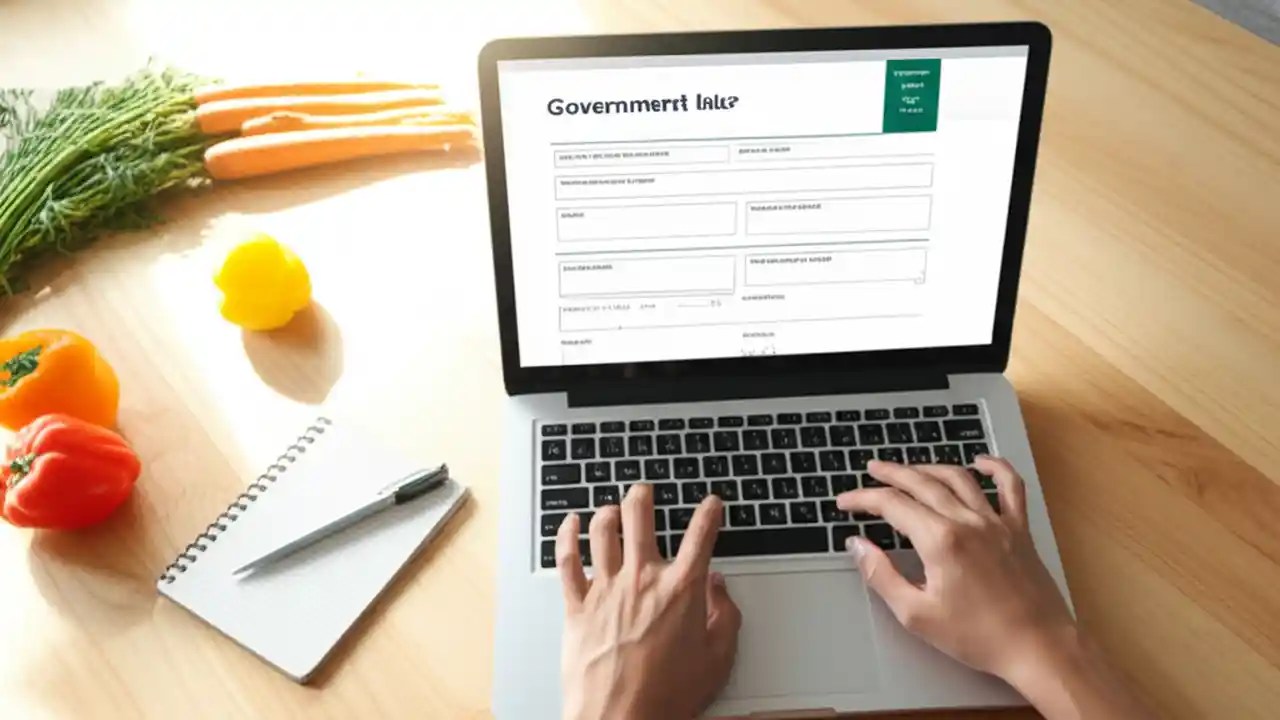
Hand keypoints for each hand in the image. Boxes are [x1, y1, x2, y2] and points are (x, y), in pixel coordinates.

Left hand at [558, 487, 741, 719]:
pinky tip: (569, 523)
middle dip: (644, 496)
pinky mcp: (577, 606)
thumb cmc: (668, 696)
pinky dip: (567, 536)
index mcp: (681, 590)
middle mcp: (642, 580)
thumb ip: (726, 615)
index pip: (701, 537)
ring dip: (609, 512)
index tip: (712, 504)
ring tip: (613, 507)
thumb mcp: (718, 658)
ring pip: (602, 531)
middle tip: (646, 490)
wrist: (619, 718)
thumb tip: (720, 587)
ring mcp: (606, 590)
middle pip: (640, 517)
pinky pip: (567, 561)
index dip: (709, 513)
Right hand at [836, 456, 1073, 679]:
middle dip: (891, 474)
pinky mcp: (1019, 530)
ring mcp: (997, 522)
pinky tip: (980, 462)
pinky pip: (1010, 487)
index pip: (892, 505)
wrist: (1037, 647)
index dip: (863, 499)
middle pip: (922, 483)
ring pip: (958, 478)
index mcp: (940, 540)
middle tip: (871, 470)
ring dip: (929, 467)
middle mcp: (968, 521)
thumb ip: (882, 576)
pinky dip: (995, 467)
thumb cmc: (979, 636)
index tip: (845, 503)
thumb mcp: (916, 615)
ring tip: (910, 468)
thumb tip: (858, 546)